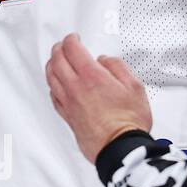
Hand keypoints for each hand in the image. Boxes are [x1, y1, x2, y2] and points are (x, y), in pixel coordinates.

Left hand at [45, 34, 151, 162]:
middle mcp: (75, 88)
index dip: (71, 40)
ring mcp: (69, 103)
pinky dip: (52, 85)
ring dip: (51, 65)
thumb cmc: (129, 122)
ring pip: (51, 77)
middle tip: (62, 45)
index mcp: (91, 76)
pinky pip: (53, 96)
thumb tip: (105, 60)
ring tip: (55, 60)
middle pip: (57, 61)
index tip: (74, 38)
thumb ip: (118, 67)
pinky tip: (56, 85)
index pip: (72, 49)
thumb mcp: (135, 86)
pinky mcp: (67, 117)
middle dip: (58, 49)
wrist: (120, 148)